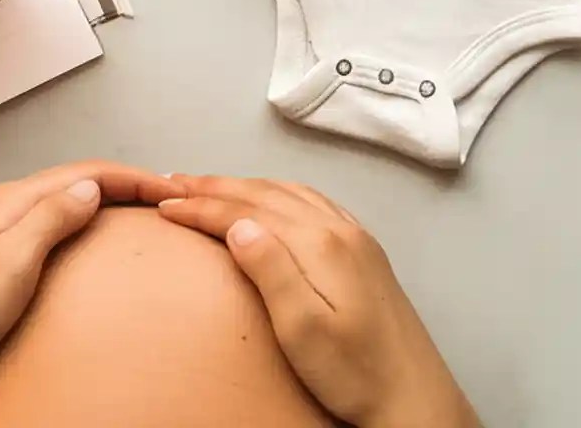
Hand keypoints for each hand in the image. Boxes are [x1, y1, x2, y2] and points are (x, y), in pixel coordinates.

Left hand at [0, 161, 182, 427]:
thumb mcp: (12, 261)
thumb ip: (52, 218)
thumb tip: (89, 187)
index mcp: (11, 201)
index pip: (84, 173)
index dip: (131, 177)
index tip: (167, 187)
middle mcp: (3, 205)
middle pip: (75, 179)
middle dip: (122, 181)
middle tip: (162, 193)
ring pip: (62, 197)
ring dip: (102, 196)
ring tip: (135, 206)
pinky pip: (49, 219)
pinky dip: (80, 216)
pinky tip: (87, 232)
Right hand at [159, 176, 477, 427]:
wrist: (416, 399)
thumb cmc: (356, 374)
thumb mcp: (304, 329)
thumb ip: (271, 270)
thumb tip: (238, 224)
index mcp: (319, 245)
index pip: (245, 211)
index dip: (201, 206)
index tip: (164, 205)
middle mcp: (339, 230)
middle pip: (264, 194)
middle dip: (214, 186)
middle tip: (173, 182)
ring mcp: (356, 239)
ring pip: (289, 194)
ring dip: (244, 186)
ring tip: (208, 186)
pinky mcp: (365, 253)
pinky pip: (312, 203)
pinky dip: (277, 193)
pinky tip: (271, 200)